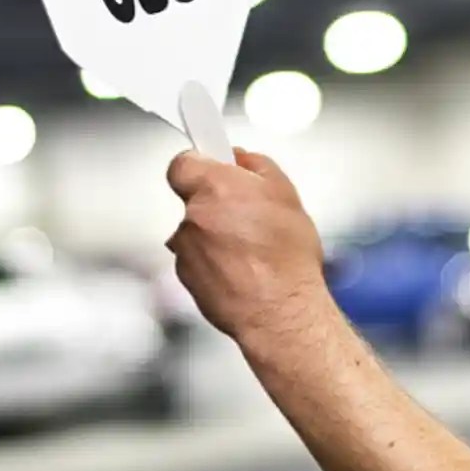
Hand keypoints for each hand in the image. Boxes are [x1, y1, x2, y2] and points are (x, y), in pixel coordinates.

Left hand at [166, 148, 328, 341]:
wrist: (280, 311)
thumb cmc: (287, 258)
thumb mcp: (287, 194)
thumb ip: (257, 166)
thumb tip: (240, 159)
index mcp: (215, 187)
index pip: (182, 162)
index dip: (198, 164)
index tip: (211, 167)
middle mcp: (193, 216)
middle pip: (192, 199)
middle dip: (215, 203)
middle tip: (246, 214)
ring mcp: (185, 249)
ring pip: (194, 231)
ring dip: (214, 235)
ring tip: (249, 248)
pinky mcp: (185, 276)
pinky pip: (196, 258)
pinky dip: (212, 261)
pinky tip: (241, 268)